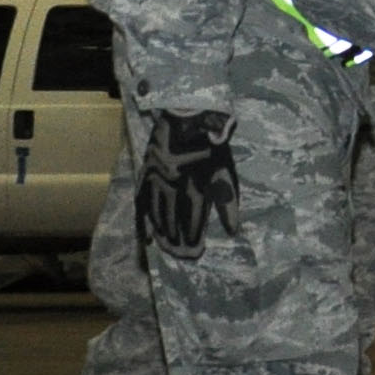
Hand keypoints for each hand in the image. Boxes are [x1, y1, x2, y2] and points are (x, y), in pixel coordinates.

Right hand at [138, 108, 241, 257]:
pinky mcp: (145, 174)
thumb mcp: (224, 173)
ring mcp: (155, 179)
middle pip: (172, 218)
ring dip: (161, 232)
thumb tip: (233, 231)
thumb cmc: (212, 149)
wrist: (187, 119)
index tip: (196, 252)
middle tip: (178, 255)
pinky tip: (145, 235)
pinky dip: (143, 219)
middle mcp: (171, 185)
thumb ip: (227, 203)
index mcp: (193, 184)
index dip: (194, 237)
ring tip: (164, 248)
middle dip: (176, 239)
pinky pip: (141, 201)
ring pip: (156, 212)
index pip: (192, 219)